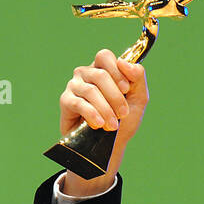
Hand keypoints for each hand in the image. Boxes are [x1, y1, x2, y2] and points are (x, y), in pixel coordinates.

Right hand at [58, 49, 148, 194]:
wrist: (110, 146)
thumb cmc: (124, 121)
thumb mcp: (138, 99)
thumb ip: (137, 78)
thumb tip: (125, 63)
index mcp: (103, 69)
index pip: (105, 57)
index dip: (116, 72)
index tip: (126, 90)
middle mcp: (86, 74)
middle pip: (100, 74)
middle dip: (115, 96)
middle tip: (123, 114)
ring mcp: (74, 86)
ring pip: (91, 90)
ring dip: (106, 109)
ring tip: (113, 126)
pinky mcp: (65, 101)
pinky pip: (78, 103)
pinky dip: (91, 114)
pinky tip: (98, 125)